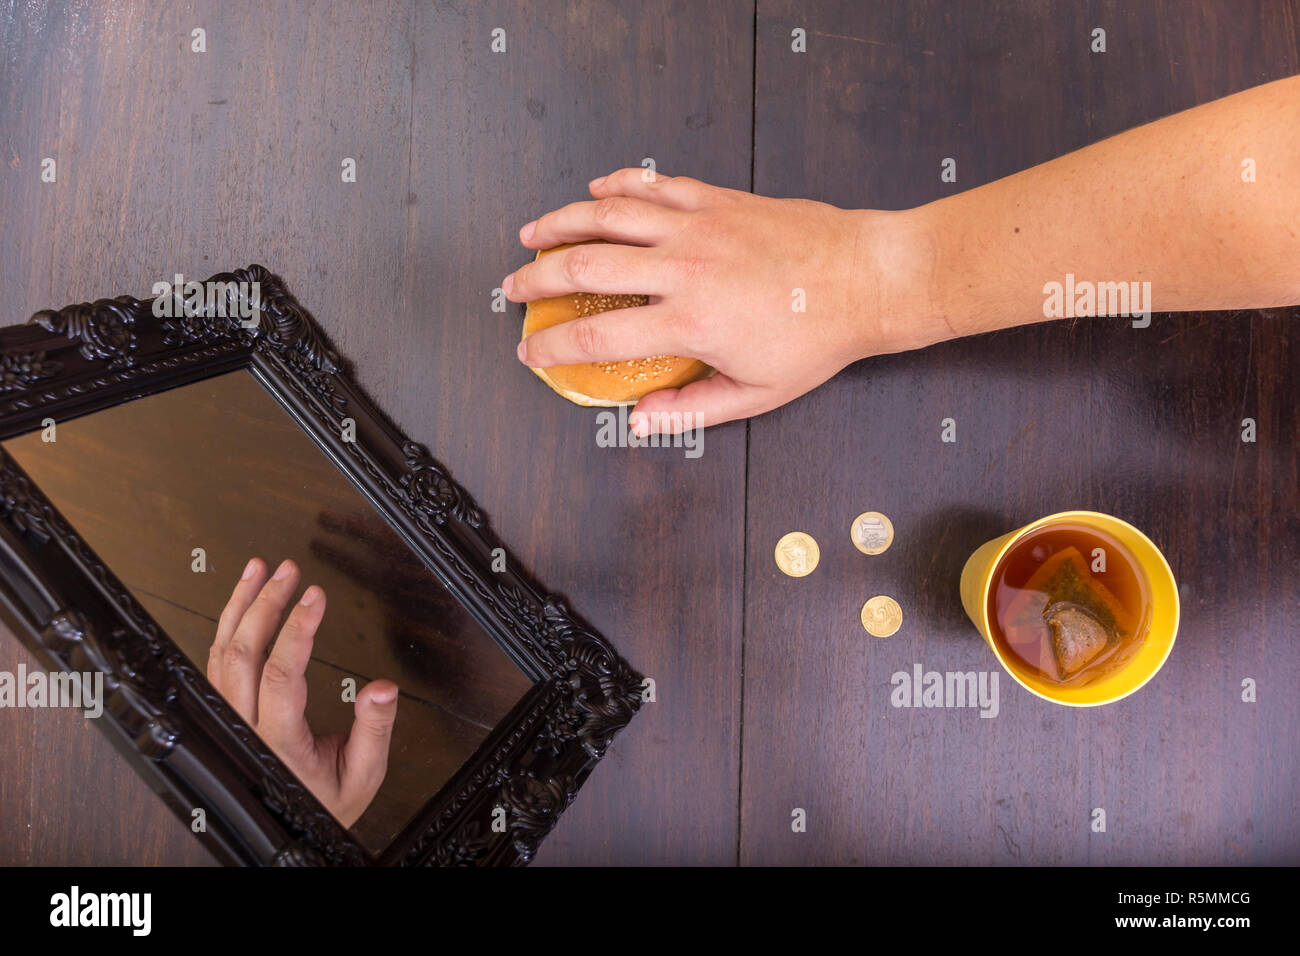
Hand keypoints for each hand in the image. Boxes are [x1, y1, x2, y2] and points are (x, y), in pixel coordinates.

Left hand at [206, 557, 397, 827]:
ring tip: (258, 570)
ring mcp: (230, 720)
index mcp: (280, 743)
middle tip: (288, 571)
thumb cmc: (326, 803)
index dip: (296, 629)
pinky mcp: (227, 714)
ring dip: (240, 607)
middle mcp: (246, 728)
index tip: (315, 596)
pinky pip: (216, 664)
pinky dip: (227, 627)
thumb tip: (384, 688)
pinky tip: (242, 603)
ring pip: (221, 655)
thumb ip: (374, 731)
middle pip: (243, 655)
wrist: (290, 832)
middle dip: (266, 604)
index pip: (281, 674)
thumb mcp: (364, 775)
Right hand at [507, 168, 936, 431]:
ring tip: (533, 232)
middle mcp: (685, 267)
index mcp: (690, 321)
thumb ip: (692, 409)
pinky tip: (598, 188)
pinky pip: (654, 184)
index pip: (597, 336)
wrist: (866, 279)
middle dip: (537, 277)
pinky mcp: (716, 199)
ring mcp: (698, 226)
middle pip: (584, 265)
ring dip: (561, 222)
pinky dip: (619, 183)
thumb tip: (643, 422)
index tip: (531, 350)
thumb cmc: (819, 335)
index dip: (552, 347)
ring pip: (608, 213)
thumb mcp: (757, 393)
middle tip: (514, 286)